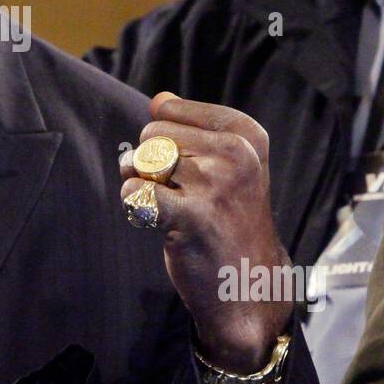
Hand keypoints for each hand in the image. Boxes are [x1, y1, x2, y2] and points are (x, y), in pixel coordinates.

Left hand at [121, 91, 292, 373]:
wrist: (248, 285)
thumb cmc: (229, 221)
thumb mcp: (227, 166)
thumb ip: (193, 128)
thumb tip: (159, 99)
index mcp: (245, 134)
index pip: (169, 110)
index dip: (165, 142)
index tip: (191, 170)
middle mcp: (236, 153)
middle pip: (151, 135)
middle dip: (150, 163)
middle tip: (177, 195)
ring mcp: (216, 183)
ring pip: (140, 161)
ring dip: (142, 185)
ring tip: (170, 208)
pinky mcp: (193, 216)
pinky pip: (134, 192)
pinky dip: (134, 207)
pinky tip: (156, 221)